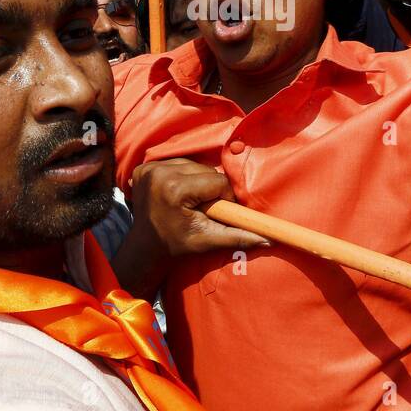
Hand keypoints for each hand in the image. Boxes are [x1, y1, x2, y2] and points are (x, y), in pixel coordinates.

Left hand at [129, 158, 267, 257]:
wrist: (144, 246)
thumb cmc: (176, 245)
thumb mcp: (207, 240)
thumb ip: (237, 236)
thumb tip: (268, 238)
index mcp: (175, 189)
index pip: (216, 182)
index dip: (223, 197)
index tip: (218, 211)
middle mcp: (160, 173)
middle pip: (205, 170)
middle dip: (210, 188)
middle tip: (203, 208)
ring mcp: (149, 169)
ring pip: (192, 164)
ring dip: (197, 180)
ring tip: (190, 200)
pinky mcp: (143, 167)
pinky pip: (176, 163)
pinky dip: (181, 175)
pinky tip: (176, 192)